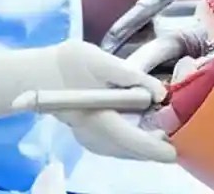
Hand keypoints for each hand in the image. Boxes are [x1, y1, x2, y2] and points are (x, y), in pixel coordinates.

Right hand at [0, 40, 176, 162]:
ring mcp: (90, 140)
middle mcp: (94, 137)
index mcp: (98, 119)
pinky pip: (118, 147)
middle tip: (174, 131)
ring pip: (125, 151)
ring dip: (145, 144)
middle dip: (155, 145)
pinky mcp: (89, 138)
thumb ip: (130, 76)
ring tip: (163, 129)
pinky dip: (134, 142)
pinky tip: (144, 130)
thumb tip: (159, 93)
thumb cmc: (68, 63)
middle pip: (132, 150)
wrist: (38, 74)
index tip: (175, 152)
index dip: (156, 148)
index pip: (133, 141)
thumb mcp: (100, 60)